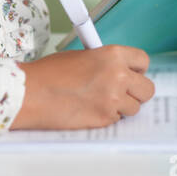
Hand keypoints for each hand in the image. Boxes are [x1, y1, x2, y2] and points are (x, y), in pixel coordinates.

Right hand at [11, 46, 153, 129]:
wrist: (30, 93)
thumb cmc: (49, 73)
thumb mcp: (82, 56)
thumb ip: (105, 62)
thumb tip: (119, 70)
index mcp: (113, 55)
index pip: (143, 61)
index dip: (137, 69)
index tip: (133, 74)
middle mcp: (118, 76)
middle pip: (147, 89)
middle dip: (136, 92)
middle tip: (122, 92)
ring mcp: (113, 100)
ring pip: (133, 108)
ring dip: (121, 107)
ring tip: (99, 101)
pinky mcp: (104, 119)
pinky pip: (115, 120)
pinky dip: (106, 117)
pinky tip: (89, 110)